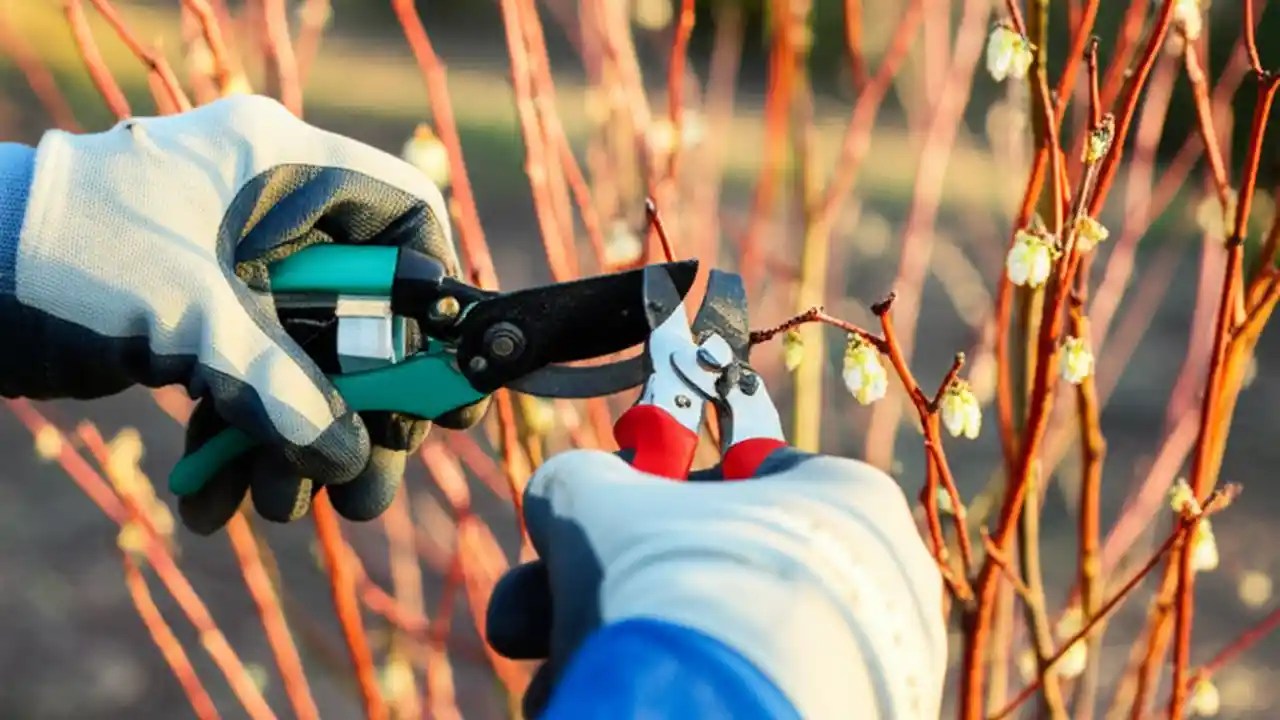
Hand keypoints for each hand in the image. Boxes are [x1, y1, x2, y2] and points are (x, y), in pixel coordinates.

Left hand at [1, 94, 486, 532]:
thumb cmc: (60, 260)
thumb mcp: (187, 324)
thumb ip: (279, 390)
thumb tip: (347, 460)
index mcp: (277, 167)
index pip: (403, 214)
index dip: (438, 297)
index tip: (446, 381)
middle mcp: (263, 207)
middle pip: (361, 307)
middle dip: (362, 406)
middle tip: (369, 484)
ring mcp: (226, 261)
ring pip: (301, 353)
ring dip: (296, 438)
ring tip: (287, 513)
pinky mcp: (189, 308)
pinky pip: (242, 373)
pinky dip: (237, 436)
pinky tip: (220, 505)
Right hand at [484, 448, 947, 718]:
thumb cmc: (671, 586)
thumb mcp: (595, 504)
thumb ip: (581, 483)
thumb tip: (564, 496)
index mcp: (845, 501)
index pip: (749, 470)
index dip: (658, 485)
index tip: (605, 509)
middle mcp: (876, 583)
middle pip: (711, 568)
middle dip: (602, 590)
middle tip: (527, 617)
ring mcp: (866, 670)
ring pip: (715, 643)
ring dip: (616, 650)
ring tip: (553, 680)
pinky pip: (740, 698)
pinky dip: (665, 695)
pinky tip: (599, 707)